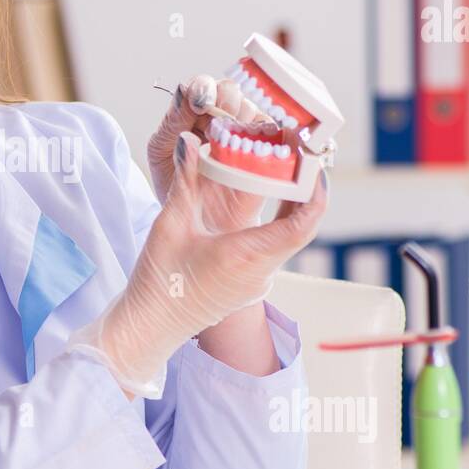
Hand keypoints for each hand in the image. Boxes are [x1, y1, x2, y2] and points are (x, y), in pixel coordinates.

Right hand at [69, 129, 329, 396]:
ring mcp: (257, 281)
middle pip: (300, 228)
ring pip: (287, 239)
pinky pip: (273, 249)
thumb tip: (188, 142)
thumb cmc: (158, 282)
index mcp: (246, 255)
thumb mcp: (170, 225)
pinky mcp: (249, 284)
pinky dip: (275, 223)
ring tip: (284, 171)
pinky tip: (262, 202)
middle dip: (306, 191)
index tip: (315, 164)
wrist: (152, 326)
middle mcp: (260, 271)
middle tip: (300, 157)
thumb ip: (185, 181)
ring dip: (291, 207)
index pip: (301, 223)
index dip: (316, 192)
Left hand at [147, 72, 274, 231]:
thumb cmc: (173, 178)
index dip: (202, 89)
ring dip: (242, 119)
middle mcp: (218, 112)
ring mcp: (241, 128)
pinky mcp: (261, 146)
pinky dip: (265, 135)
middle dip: (225, 100)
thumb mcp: (162, 150)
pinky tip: (254, 146)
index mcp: (191, 108)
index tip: (199, 103)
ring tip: (231, 140)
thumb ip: (172, 122)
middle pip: (230, 91)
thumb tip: (183, 94)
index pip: (200, 85)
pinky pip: (270, 133)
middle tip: (217, 121)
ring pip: (250, 108)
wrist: (191, 212)